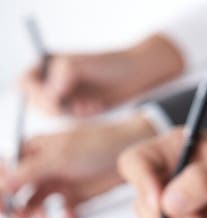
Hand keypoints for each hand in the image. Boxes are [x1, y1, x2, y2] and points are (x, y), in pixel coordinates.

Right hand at [0, 116, 153, 217]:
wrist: (127, 152)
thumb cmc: (95, 144)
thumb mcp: (58, 157)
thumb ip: (30, 171)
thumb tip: (3, 182)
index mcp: (31, 150)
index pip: (5, 169)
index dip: (2, 187)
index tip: (3, 202)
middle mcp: (40, 166)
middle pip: (16, 189)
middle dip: (13, 203)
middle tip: (16, 216)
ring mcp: (56, 181)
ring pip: (35, 203)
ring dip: (34, 212)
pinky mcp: (73, 195)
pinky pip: (59, 210)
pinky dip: (62, 216)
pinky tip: (69, 215)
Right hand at [20, 36, 183, 117]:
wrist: (134, 75)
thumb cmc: (110, 64)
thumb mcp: (84, 64)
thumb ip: (64, 74)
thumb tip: (52, 92)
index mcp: (48, 65)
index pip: (27, 83)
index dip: (37, 94)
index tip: (55, 98)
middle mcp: (54, 81)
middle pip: (38, 102)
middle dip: (56, 108)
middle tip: (77, 107)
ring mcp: (66, 96)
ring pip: (56, 114)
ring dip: (73, 113)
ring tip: (91, 104)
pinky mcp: (79, 110)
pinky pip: (73, 120)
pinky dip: (84, 116)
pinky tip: (98, 106)